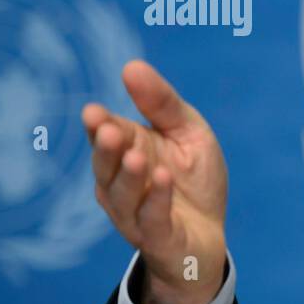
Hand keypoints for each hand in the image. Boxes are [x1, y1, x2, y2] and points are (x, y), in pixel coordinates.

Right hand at [82, 60, 228, 303]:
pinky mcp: (157, 237)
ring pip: (123, 195)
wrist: (208, 235)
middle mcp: (121, 184)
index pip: (106, 136)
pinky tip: (162, 179)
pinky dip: (156, 200)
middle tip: (108, 129)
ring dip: (130, 175)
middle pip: (106, 165)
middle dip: (106, 148)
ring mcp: (135, 213)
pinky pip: (151, 219)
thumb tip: (131, 66)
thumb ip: (163, 104)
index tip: (95, 113)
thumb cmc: (194, 180)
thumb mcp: (188, 133)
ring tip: (138, 156)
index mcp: (126, 152)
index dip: (99, 126)